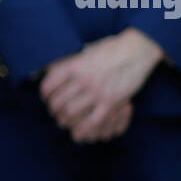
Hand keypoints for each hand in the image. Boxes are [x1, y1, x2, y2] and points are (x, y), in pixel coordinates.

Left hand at [40, 29, 164, 142]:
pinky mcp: (111, 102)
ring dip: (65, 120)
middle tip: (57, 112)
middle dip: (54, 111)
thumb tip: (44, 72)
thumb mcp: (83, 51)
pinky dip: (82, 130)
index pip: (48, 87)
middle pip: (57, 104)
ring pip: (70, 114)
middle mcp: (83, 79)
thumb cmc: (109, 50)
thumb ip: (66, 63)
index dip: (45, 96)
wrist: (136, 50)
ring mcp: (97, 92)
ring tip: (67, 120)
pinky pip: (91, 123)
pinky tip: (79, 130)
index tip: (48, 98)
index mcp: (73, 66)